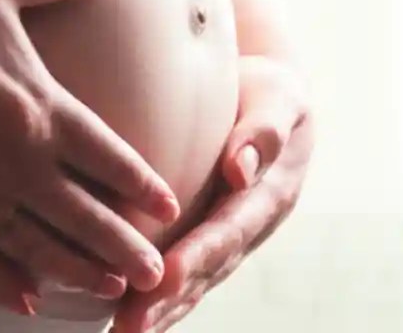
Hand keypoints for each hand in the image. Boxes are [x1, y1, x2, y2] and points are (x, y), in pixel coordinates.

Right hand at [0, 0, 179, 314]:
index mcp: (37, 104)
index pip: (107, 158)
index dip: (140, 186)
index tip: (166, 209)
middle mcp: (6, 157)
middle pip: (80, 215)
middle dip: (122, 247)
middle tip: (155, 274)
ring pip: (30, 246)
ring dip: (72, 271)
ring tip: (105, 292)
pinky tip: (23, 302)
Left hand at [110, 55, 314, 332]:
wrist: (269, 103)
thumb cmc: (270, 94)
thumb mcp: (279, 100)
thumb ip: (264, 130)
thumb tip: (240, 168)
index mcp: (268, 195)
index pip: (228, 230)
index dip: (198, 255)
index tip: (165, 277)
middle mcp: (249, 226)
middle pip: (208, 269)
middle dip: (169, 298)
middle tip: (130, 324)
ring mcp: (230, 239)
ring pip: (195, 281)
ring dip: (160, 309)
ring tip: (122, 332)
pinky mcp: (208, 239)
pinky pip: (183, 272)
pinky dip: (159, 297)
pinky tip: (124, 316)